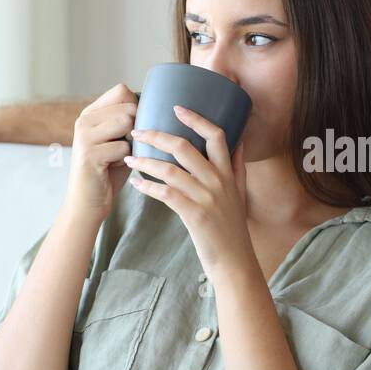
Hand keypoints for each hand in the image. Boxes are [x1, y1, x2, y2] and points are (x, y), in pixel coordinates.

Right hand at [61, 83, 138, 224]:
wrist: (88, 202)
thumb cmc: (109, 171)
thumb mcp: (118, 140)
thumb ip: (130, 121)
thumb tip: (158, 104)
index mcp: (90, 113)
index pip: (122, 90)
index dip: (137, 107)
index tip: (135, 127)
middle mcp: (84, 120)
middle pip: (128, 108)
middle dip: (137, 129)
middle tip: (126, 147)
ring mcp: (84, 136)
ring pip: (127, 124)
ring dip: (132, 144)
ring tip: (119, 157)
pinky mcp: (89, 154)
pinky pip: (124, 148)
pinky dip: (127, 161)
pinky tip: (114, 168)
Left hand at [125, 105, 253, 278]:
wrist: (235, 261)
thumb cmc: (232, 227)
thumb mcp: (240, 193)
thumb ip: (237, 166)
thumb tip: (239, 142)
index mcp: (228, 173)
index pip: (216, 135)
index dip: (196, 118)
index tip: (176, 107)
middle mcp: (218, 181)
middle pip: (185, 147)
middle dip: (157, 135)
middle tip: (138, 130)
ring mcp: (207, 198)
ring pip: (171, 170)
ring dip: (146, 161)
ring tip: (130, 157)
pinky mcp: (195, 216)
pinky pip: (166, 194)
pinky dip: (148, 187)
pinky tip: (136, 184)